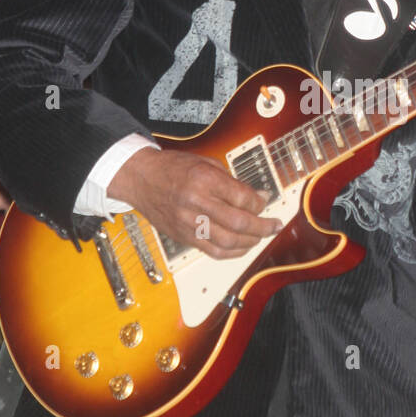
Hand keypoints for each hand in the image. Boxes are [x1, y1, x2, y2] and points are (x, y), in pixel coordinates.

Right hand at [109, 147, 281, 260]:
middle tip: (274, 225)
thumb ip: (233, 182)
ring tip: (261, 237)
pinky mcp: (183, 237)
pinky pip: (213, 252)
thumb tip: (259, 198)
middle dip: (263, 227)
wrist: (141, 178)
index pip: (242, 198)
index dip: (259, 203)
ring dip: (251, 242)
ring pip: (228, 242)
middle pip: (239, 223)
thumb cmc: (173, 168)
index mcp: (204, 179)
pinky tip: (243, 247)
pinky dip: (232, 253)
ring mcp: (188, 223)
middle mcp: (196, 203)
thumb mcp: (206, 164)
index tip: (265, 201)